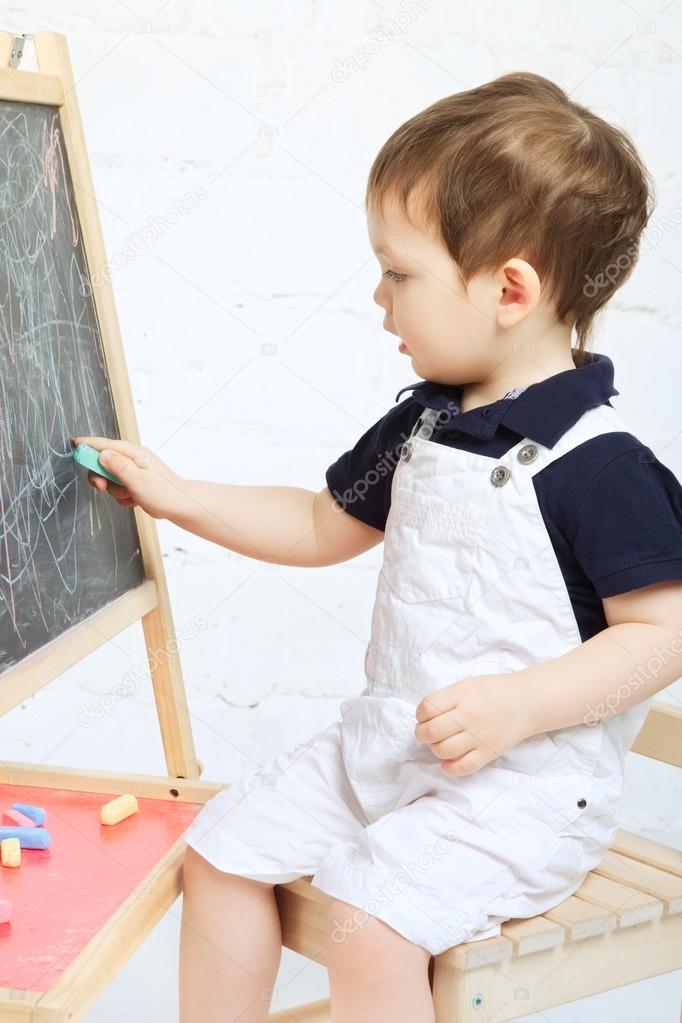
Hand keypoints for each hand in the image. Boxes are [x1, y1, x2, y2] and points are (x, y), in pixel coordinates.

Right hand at [71, 435, 190, 520]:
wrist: (179, 506)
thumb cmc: (162, 493)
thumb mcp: (137, 479)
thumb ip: (118, 466)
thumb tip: (103, 454)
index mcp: (135, 454)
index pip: (107, 445)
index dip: (90, 444)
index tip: (75, 444)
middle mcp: (134, 460)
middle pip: (105, 463)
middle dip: (102, 477)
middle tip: (103, 487)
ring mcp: (134, 471)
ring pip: (111, 479)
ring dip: (116, 491)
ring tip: (130, 496)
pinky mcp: (135, 483)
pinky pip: (119, 489)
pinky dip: (124, 497)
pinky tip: (134, 500)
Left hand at [414, 673, 532, 775]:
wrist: (527, 702)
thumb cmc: (494, 691)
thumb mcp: (467, 685)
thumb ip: (446, 699)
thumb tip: (425, 718)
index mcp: (461, 696)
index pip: (427, 708)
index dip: (420, 714)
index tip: (424, 716)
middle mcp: (469, 716)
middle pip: (431, 732)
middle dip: (422, 733)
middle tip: (426, 732)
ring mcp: (479, 736)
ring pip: (443, 751)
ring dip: (435, 749)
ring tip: (439, 743)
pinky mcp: (488, 753)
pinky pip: (463, 767)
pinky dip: (451, 767)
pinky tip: (447, 762)